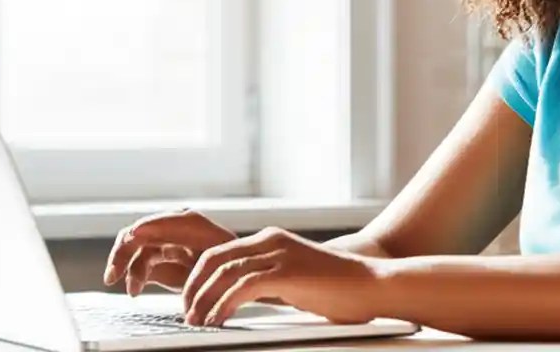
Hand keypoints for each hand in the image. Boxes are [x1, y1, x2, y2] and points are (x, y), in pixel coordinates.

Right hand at [104, 209, 237, 295]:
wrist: (237, 284)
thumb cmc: (232, 270)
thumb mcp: (218, 263)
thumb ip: (197, 257)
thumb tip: (175, 257)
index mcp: (194, 224)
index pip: (168, 219)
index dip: (150, 226)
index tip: (132, 236)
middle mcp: (177, 229)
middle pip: (143, 231)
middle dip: (125, 250)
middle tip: (115, 272)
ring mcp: (167, 244)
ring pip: (138, 248)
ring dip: (128, 267)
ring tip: (132, 289)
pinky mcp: (161, 261)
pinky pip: (141, 263)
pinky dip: (135, 276)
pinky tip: (135, 290)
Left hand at [181, 226, 381, 326]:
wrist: (373, 284)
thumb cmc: (339, 288)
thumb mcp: (295, 279)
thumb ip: (269, 281)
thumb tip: (241, 299)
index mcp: (270, 239)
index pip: (220, 252)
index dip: (198, 277)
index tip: (190, 301)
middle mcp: (270, 241)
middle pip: (214, 258)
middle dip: (193, 287)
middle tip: (186, 313)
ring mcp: (278, 254)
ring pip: (224, 272)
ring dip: (204, 299)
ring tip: (195, 321)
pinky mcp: (286, 272)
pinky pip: (243, 287)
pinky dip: (224, 304)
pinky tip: (219, 320)